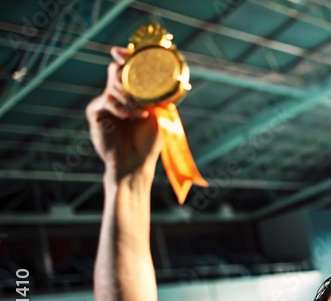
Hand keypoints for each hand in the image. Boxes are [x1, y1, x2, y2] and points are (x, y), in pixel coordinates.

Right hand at [85, 47, 161, 180]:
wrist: (135, 164)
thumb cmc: (148, 142)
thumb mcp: (159, 115)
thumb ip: (159, 97)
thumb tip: (179, 80)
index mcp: (130, 93)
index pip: (126, 67)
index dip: (126, 55)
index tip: (126, 50)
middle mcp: (116, 94)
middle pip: (117, 70)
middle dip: (129, 77)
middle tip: (141, 93)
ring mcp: (104, 102)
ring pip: (114, 85)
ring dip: (130, 98)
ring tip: (140, 113)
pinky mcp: (95, 112)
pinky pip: (107, 100)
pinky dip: (122, 108)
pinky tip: (132, 117)